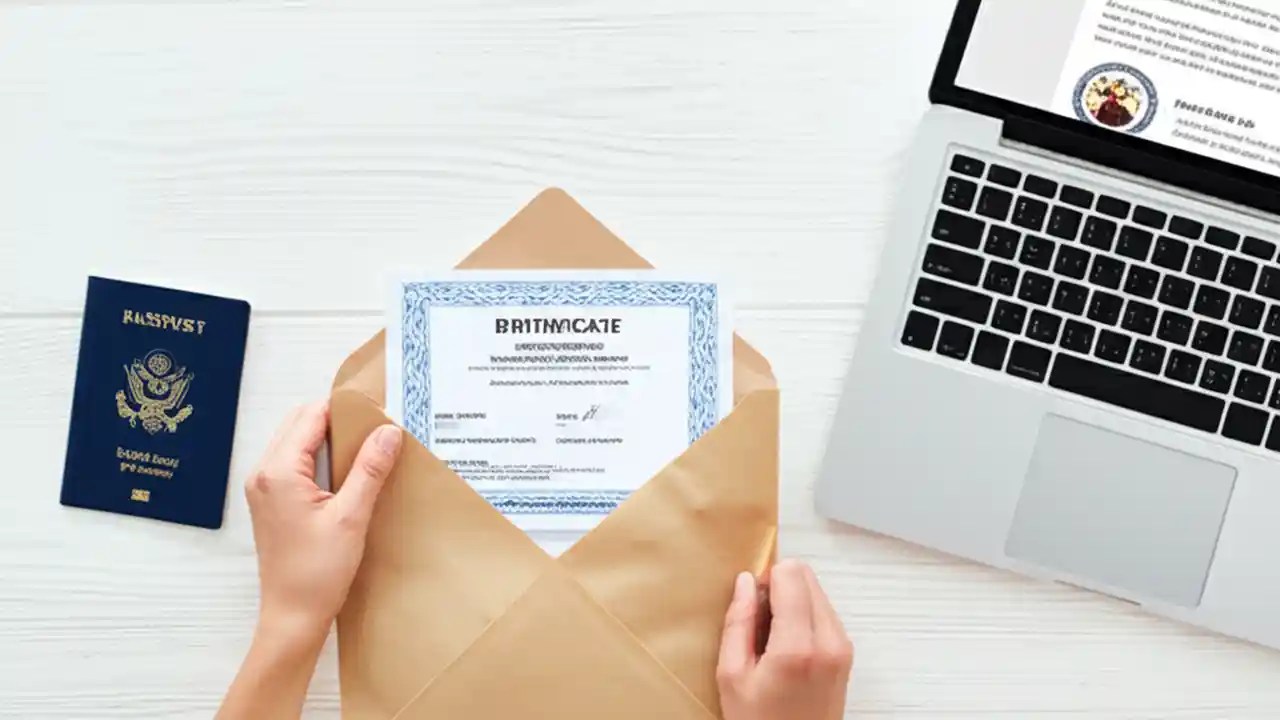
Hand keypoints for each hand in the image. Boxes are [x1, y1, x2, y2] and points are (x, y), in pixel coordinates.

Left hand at [245, 401, 403, 638]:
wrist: (292, 617)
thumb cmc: (317, 573)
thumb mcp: (351, 517)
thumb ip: (369, 469)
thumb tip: (388, 431)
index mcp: (278, 472)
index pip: (311, 417)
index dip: (345, 409)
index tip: (377, 412)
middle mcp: (263, 474)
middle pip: (300, 423)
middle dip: (336, 420)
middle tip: (374, 428)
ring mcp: (263, 488)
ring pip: (296, 441)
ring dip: (327, 439)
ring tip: (364, 450)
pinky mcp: (270, 501)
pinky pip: (293, 463)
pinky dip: (318, 458)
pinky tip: (346, 473)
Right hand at [717, 560, 853, 719]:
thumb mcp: (732, 675)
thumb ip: (738, 622)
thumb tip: (745, 581)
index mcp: (798, 646)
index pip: (791, 574)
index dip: (766, 579)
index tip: (752, 603)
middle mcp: (829, 641)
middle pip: (807, 577)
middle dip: (779, 587)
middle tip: (759, 620)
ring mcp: (843, 648)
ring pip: (817, 591)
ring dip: (792, 602)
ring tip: (771, 638)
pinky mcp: (846, 654)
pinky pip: (825, 612)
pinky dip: (804, 616)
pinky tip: (786, 645)